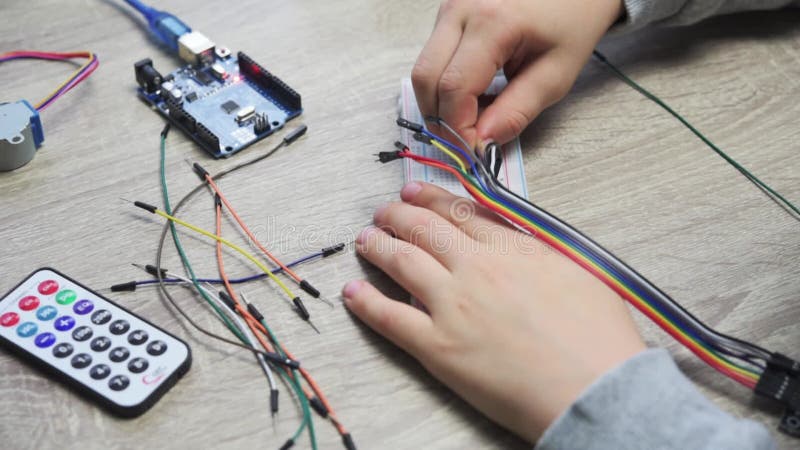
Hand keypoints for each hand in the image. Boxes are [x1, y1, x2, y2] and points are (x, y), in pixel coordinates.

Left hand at [343, 182, 644, 441]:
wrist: (594, 388)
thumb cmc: (598, 338)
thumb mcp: (580, 272)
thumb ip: (541, 251)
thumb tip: (518, 240)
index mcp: (513, 248)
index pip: (461, 213)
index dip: (431, 200)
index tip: (414, 192)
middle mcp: (475, 267)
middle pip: (424, 229)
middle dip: (397, 215)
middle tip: (384, 212)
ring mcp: (451, 305)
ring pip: (401, 262)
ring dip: (377, 246)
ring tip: (365, 240)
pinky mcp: (436, 346)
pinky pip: (389, 317)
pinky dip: (365, 302)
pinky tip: (353, 292)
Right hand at [412, 0, 623, 146]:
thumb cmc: (573, 21)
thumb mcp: (555, 76)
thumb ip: (516, 112)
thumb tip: (482, 143)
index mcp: (493, 21)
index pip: (454, 88)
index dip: (458, 128)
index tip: (473, 152)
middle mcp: (462, 9)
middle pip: (425, 79)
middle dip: (440, 118)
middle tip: (467, 141)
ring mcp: (450, 6)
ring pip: (423, 69)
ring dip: (440, 102)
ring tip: (473, 116)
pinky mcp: (448, 11)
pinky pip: (431, 57)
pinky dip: (444, 85)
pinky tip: (471, 94)